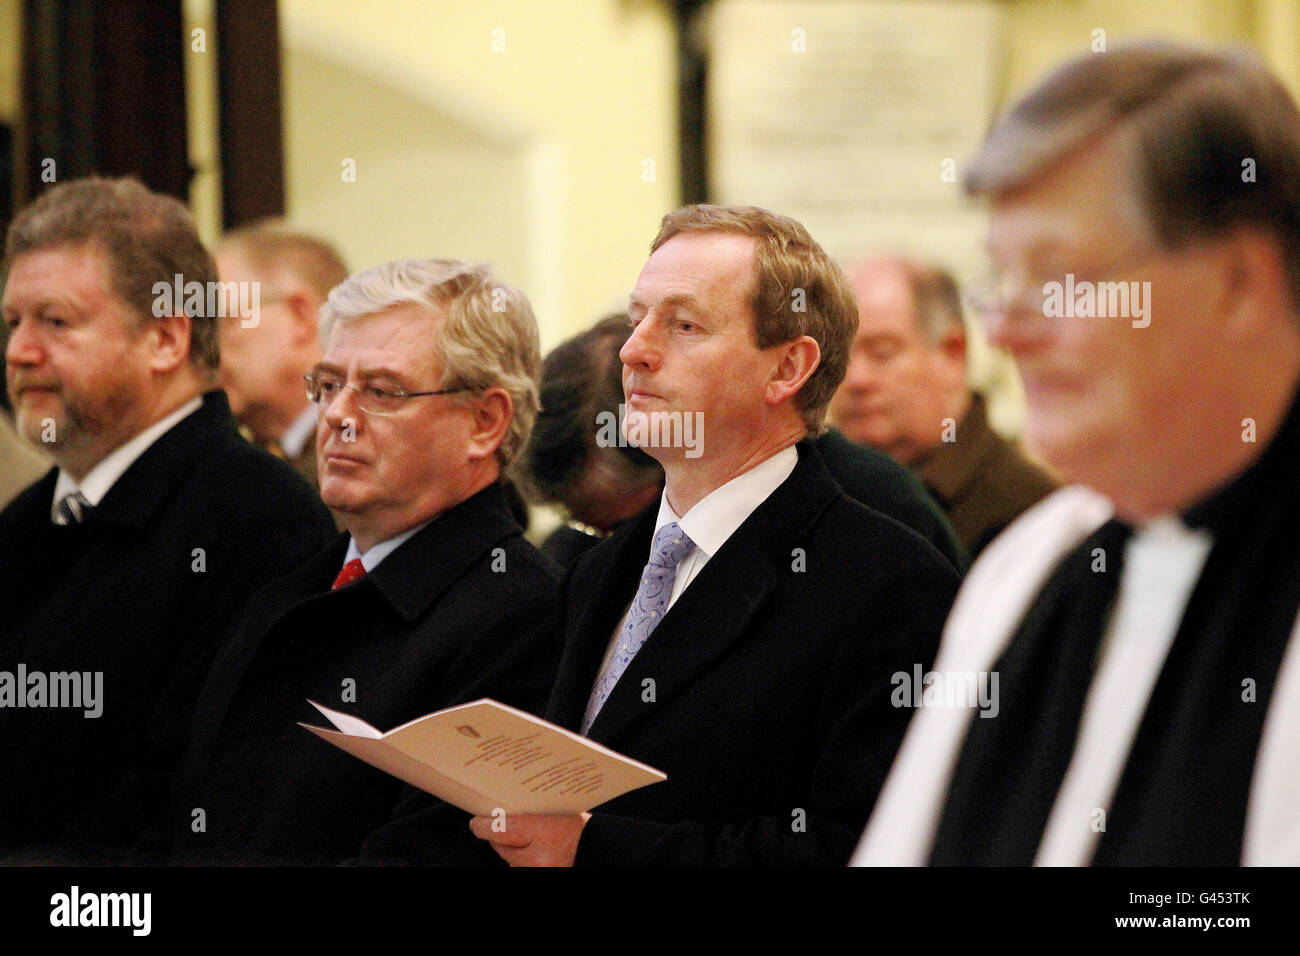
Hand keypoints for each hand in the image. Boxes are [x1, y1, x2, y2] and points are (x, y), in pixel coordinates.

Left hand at [468, 812, 590, 866]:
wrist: (596, 848)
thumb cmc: (578, 827)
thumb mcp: (553, 812)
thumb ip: (527, 815)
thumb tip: (498, 814)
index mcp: (544, 833)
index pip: (500, 830)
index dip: (483, 826)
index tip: (476, 822)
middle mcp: (539, 858)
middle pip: (502, 847)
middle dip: (498, 837)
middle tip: (498, 824)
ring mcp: (539, 870)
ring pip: (509, 860)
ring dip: (512, 850)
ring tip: (528, 838)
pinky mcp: (541, 875)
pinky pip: (519, 868)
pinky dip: (522, 861)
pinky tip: (532, 851)